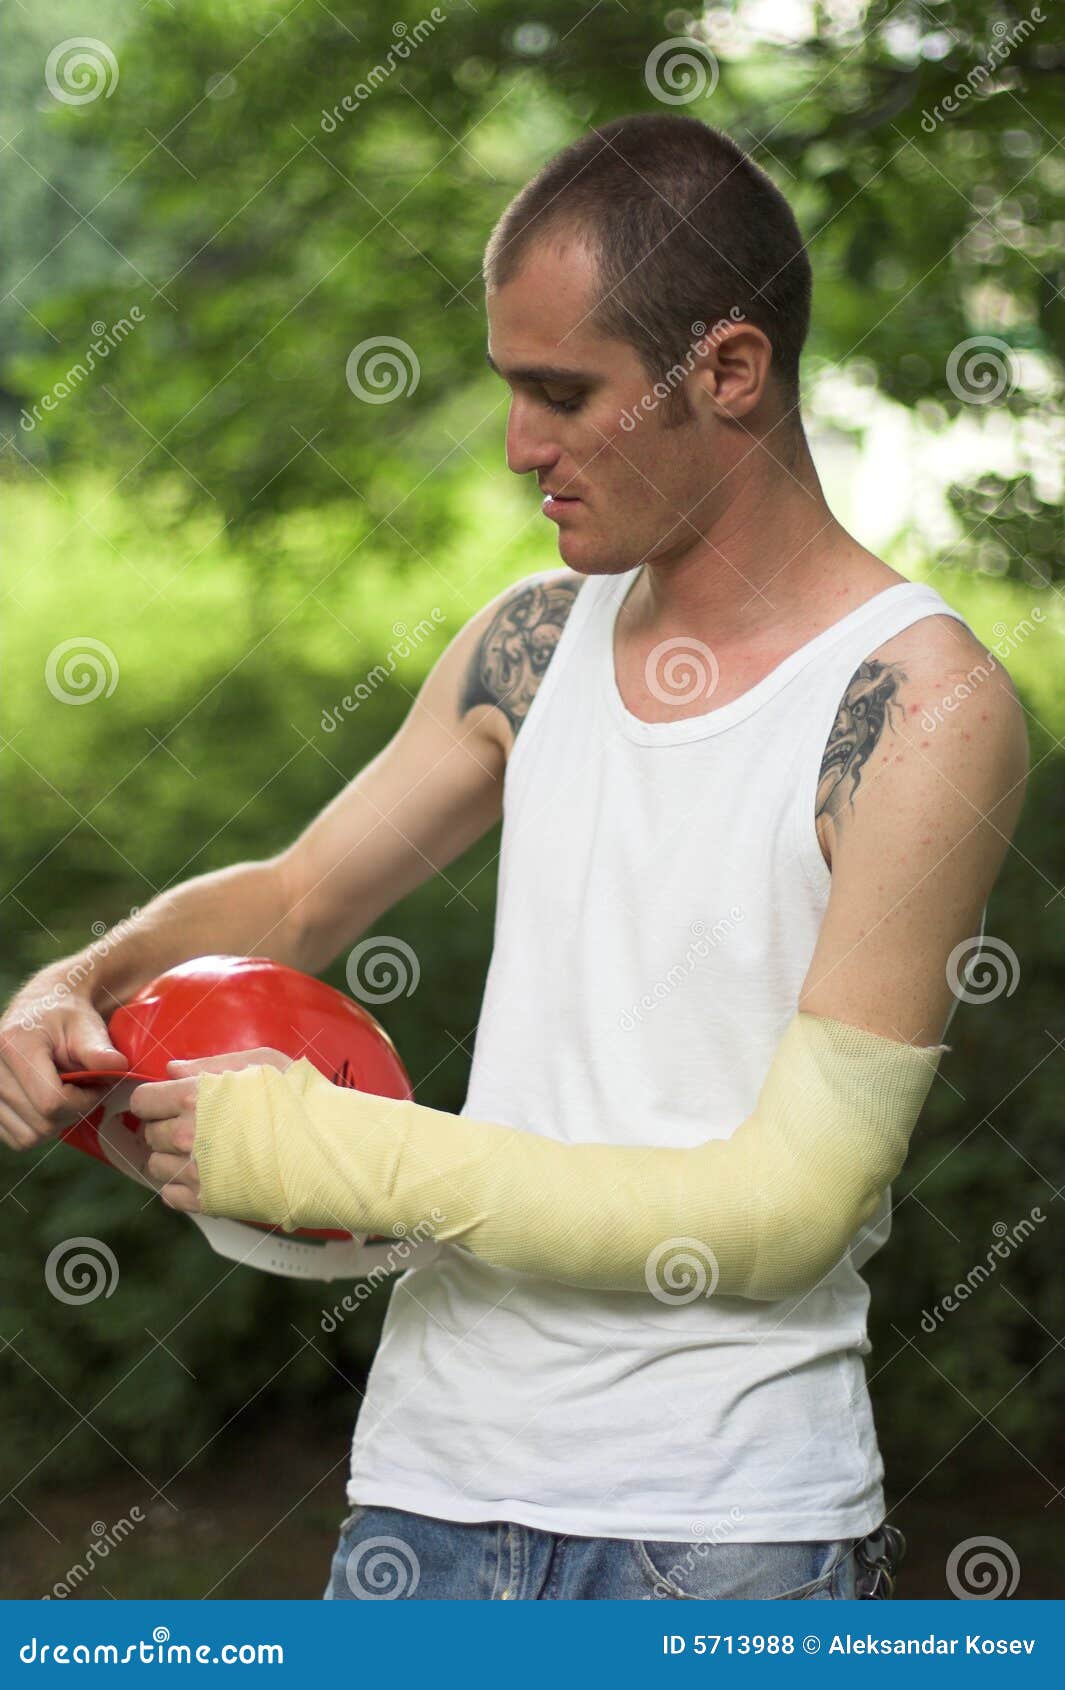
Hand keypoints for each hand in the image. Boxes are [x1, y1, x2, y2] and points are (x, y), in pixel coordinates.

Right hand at [0, 983, 129, 1150]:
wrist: (41, 1009)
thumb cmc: (67, 1016)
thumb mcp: (86, 1025)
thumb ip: (99, 1049)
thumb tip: (119, 1066)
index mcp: (14, 1045)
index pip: (51, 1102)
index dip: (83, 1102)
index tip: (99, 1085)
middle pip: (40, 1124)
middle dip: (73, 1112)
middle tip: (87, 1089)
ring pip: (28, 1137)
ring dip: (56, 1123)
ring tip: (68, 1093)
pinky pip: (17, 1137)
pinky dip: (39, 1128)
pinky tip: (50, 1102)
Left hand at [129, 1047, 292, 1212]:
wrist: (329, 1147)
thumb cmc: (300, 1099)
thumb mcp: (261, 1063)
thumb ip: (211, 1063)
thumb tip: (171, 1069)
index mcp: (195, 1097)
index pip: (143, 1101)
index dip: (154, 1100)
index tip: (168, 1103)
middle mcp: (187, 1135)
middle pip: (150, 1134)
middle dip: (166, 1128)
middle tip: (194, 1126)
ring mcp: (196, 1171)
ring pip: (156, 1166)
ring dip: (171, 1158)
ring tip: (201, 1151)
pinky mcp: (209, 1201)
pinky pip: (170, 1196)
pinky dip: (180, 1186)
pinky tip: (204, 1174)